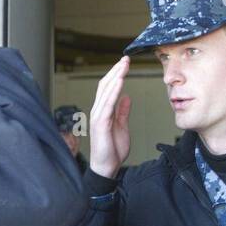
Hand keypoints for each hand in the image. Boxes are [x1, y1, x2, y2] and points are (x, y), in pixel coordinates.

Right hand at [90, 56, 132, 177]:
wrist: (107, 167)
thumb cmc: (112, 150)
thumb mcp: (122, 126)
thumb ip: (123, 112)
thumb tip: (127, 97)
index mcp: (103, 111)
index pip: (108, 88)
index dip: (116, 75)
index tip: (125, 64)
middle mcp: (98, 111)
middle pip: (105, 85)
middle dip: (116, 71)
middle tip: (125, 59)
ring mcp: (98, 116)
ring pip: (106, 91)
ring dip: (115, 76)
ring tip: (123, 65)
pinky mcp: (100, 122)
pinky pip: (107, 103)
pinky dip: (114, 90)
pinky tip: (120, 81)